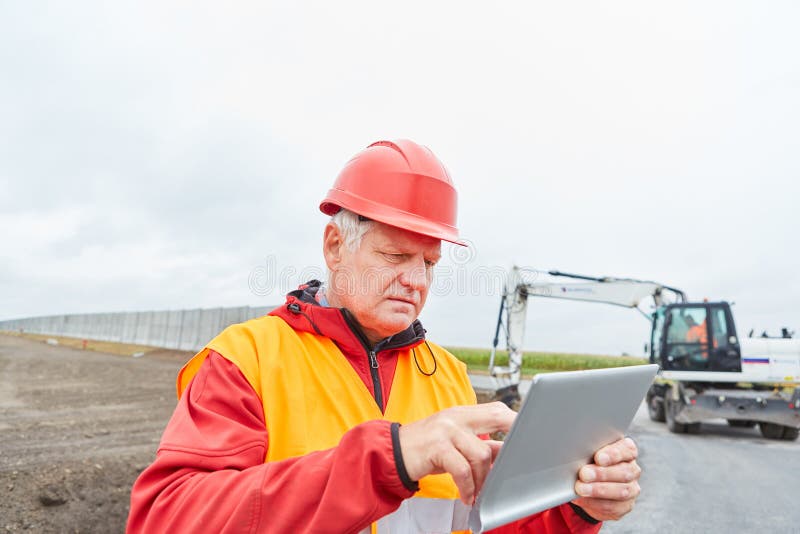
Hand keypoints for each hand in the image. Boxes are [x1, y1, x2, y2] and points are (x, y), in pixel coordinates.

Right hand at [398, 402, 514, 504]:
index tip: (529, 436)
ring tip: (478, 492)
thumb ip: (477, 445)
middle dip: (513, 438)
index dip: (515, 421)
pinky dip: (468, 487)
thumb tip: (503, 454)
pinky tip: (467, 495)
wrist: (391, 453)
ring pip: (481, 453)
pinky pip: (463, 470)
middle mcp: (455, 416)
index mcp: (461, 412)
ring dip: (483, 478)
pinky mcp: (436, 446)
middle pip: (496, 417)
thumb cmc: (424, 450)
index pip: (496, 409)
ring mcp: (446, 429)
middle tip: (517, 461)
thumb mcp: (453, 443)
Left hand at [572, 437, 640, 520]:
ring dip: (598, 490)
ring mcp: (631, 489)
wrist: (592, 485)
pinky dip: (594, 503)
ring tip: (581, 488)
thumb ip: (588, 452)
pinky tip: (582, 498)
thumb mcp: (590, 453)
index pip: (627, 450)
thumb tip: (574, 456)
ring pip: (620, 491)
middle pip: (624, 472)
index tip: (598, 458)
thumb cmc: (591, 462)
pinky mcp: (625, 506)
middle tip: (584, 474)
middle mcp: (632, 469)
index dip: (613, 454)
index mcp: (627, 451)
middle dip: (602, 474)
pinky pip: (612, 507)